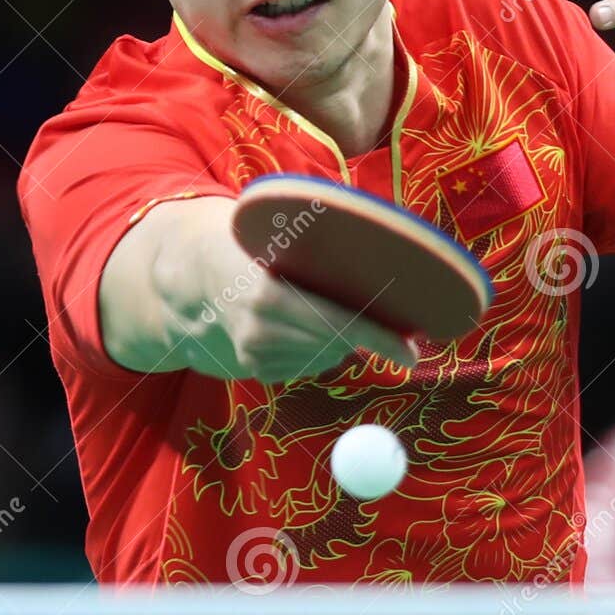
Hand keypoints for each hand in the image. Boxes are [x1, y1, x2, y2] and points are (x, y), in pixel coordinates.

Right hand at [221, 244, 418, 383]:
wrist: (202, 275)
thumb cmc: (257, 250)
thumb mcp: (284, 244)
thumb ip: (325, 261)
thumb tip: (388, 282)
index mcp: (269, 296)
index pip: (339, 324)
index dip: (379, 339)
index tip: (411, 355)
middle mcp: (259, 331)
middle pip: (337, 345)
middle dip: (364, 337)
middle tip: (380, 325)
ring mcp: (255, 355)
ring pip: (326, 359)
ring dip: (338, 343)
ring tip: (318, 313)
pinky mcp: (256, 370)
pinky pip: (309, 367)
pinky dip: (318, 351)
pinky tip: (301, 329)